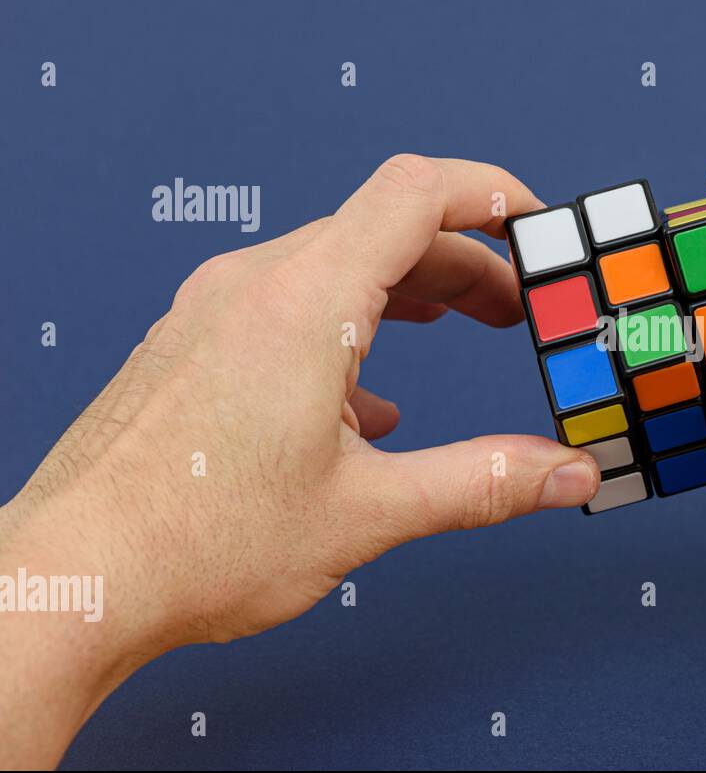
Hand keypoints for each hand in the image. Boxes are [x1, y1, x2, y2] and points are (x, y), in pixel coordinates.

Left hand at [0, 155, 599, 766]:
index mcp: (305, 302)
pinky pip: (281, 306)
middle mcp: (251, 286)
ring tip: (453, 329)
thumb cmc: (199, 542)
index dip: (489, 193)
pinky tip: (361, 402)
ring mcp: (209, 312)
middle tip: (514, 310)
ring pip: (329, 267)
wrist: (70, 580)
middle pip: (380, 231)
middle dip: (463, 262)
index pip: (415, 193)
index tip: (535, 221)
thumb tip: (568, 475)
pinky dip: (345, 329)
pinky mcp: (186, 346)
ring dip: (403, 292)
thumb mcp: (370, 510)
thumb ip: (484, 482)